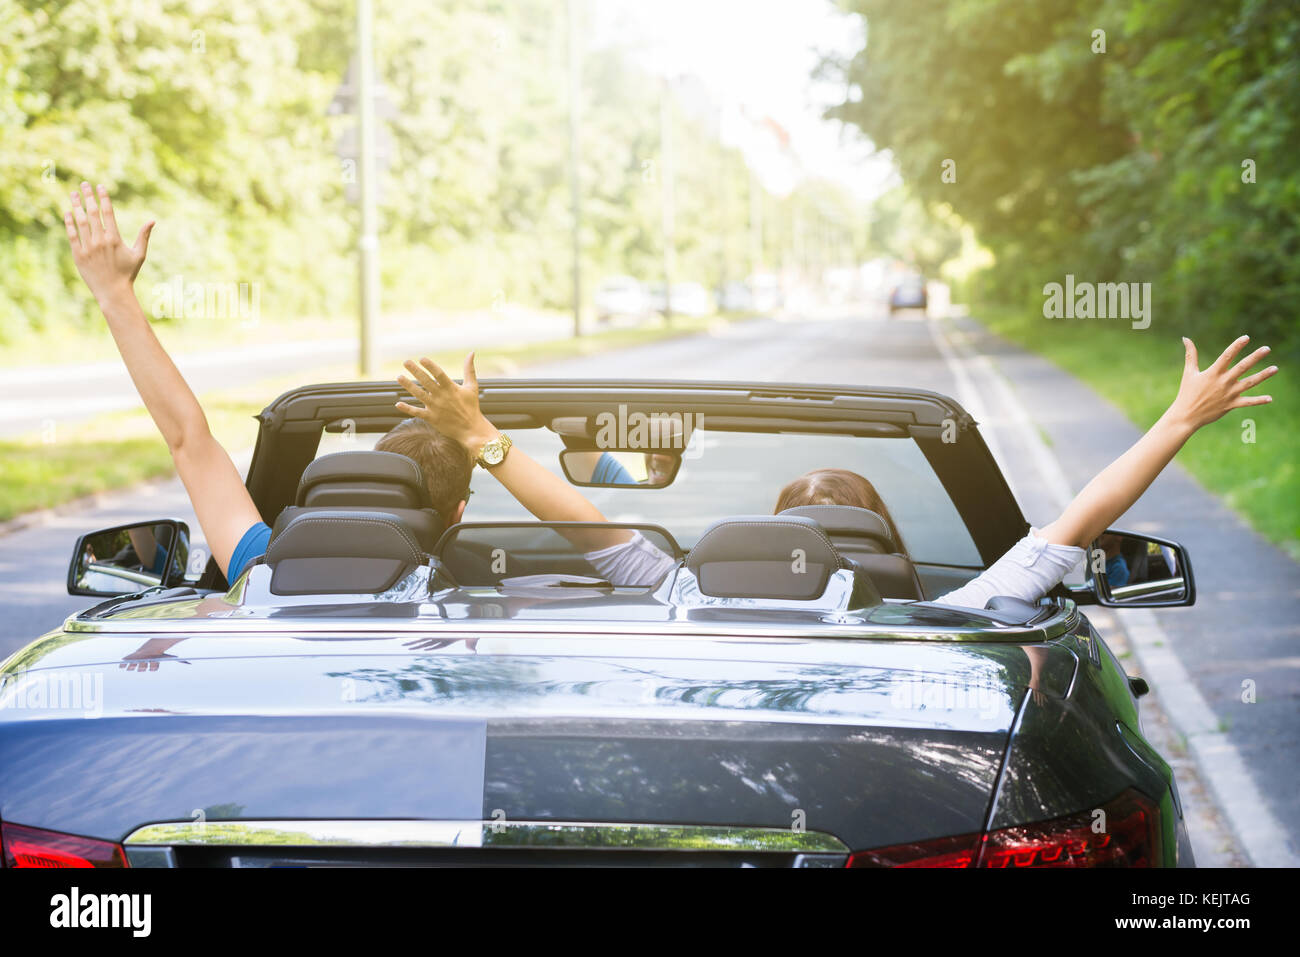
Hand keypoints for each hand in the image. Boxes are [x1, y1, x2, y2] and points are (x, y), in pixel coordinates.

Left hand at [63, 182, 153, 303]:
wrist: (113, 292)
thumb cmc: (128, 273)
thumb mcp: (139, 254)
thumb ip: (144, 236)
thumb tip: (152, 221)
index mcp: (115, 239)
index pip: (107, 212)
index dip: (102, 197)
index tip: (99, 186)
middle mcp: (100, 241)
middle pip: (92, 213)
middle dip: (87, 196)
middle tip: (83, 184)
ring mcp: (88, 248)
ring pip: (80, 221)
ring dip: (76, 205)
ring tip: (72, 194)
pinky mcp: (78, 255)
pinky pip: (72, 235)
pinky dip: (69, 222)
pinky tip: (68, 212)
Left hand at [395, 352, 495, 451]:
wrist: (471, 429)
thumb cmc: (471, 406)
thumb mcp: (472, 386)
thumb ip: (469, 369)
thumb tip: (471, 352)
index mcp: (451, 388)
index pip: (439, 374)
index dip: (430, 366)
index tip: (422, 359)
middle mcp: (442, 396)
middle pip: (426, 381)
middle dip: (416, 371)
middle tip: (406, 362)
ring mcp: (436, 407)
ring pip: (419, 394)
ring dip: (408, 386)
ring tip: (399, 377)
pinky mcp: (432, 418)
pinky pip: (417, 413)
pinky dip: (407, 409)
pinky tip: (398, 404)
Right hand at [1167, 335, 1276, 431]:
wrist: (1186, 415)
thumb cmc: (1187, 393)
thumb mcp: (1189, 373)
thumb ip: (1191, 355)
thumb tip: (1186, 338)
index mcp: (1213, 373)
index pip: (1227, 356)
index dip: (1237, 346)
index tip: (1246, 338)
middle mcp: (1223, 382)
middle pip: (1242, 367)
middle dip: (1255, 357)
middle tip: (1267, 349)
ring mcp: (1229, 393)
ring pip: (1249, 383)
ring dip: (1263, 375)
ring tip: (1275, 368)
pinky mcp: (1231, 405)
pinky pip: (1248, 402)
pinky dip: (1259, 401)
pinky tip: (1270, 398)